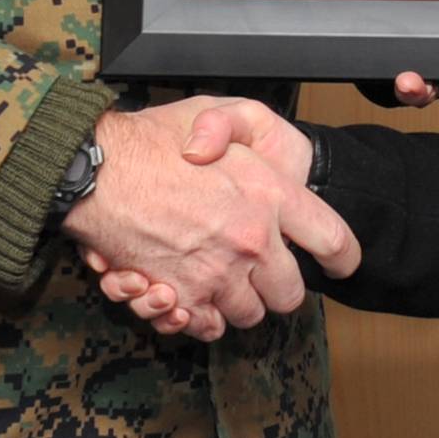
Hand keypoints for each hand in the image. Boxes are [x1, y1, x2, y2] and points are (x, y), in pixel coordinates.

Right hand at [64, 98, 357, 343]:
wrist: (95, 171)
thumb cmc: (151, 139)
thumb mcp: (215, 110)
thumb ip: (246, 128)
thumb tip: (258, 162)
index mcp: (271, 195)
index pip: (333, 240)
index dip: (343, 256)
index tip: (341, 262)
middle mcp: (252, 243)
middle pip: (291, 294)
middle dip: (280, 286)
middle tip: (262, 269)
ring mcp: (217, 276)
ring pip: (249, 315)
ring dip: (238, 301)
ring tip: (219, 275)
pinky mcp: (180, 298)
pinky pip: (206, 327)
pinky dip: (199, 318)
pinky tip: (186, 293)